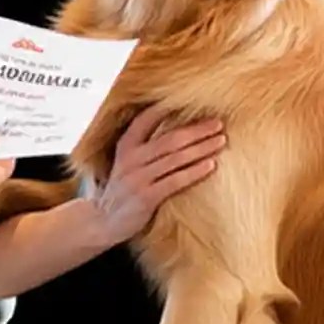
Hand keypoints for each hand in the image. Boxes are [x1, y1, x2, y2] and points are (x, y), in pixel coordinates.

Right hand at [87, 105, 224, 244]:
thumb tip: (176, 132)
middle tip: (218, 123)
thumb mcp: (125, 163)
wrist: (102, 221)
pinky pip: (175, 180)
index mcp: (126, 145)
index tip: (193, 101)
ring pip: (176, 158)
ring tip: (220, 140)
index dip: (169, 109)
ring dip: (201, 148)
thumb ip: (144, 148)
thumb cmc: (121, 190)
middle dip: (196, 130)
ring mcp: (138, 177)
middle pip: (170, 139)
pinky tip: (211, 165)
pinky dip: (195, 172)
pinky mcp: (146, 197)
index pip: (147, 119)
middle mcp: (131, 158)